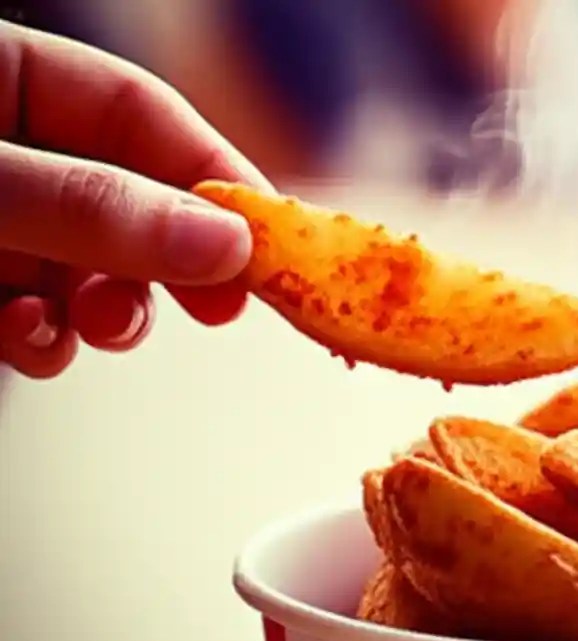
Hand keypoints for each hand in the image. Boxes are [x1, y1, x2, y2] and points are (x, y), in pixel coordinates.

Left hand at [0, 22, 271, 378]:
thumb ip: (92, 209)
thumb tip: (226, 244)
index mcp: (1, 76)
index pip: (137, 110)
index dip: (210, 171)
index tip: (265, 242)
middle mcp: (0, 144)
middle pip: (125, 194)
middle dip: (167, 257)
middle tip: (218, 306)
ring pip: (81, 263)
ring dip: (107, 306)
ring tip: (105, 329)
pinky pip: (27, 308)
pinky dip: (42, 335)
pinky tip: (33, 341)